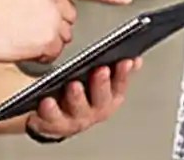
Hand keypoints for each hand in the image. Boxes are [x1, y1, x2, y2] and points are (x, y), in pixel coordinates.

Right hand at [0, 0, 131, 63]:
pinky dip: (40, 54)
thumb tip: (59, 5)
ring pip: (63, 36)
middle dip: (53, 26)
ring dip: (46, 41)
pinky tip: (20, 45)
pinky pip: (54, 52)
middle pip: (69, 16)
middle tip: (25, 26)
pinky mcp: (49, 35)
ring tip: (18, 34)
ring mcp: (52, 13)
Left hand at [26, 58, 142, 140]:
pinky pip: (52, 119)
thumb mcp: (102, 84)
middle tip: (101, 70)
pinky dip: (50, 110)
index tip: (125, 61)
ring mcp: (76, 119)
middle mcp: (95, 112)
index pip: (119, 86)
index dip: (123, 74)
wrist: (57, 119)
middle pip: (101, 100)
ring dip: (77, 97)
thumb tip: (135, 59)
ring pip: (78, 110)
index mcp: (109, 100)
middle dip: (102, 85)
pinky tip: (47, 100)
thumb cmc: (82, 96)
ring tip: (74, 84)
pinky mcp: (55, 125)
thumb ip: (117, 71)